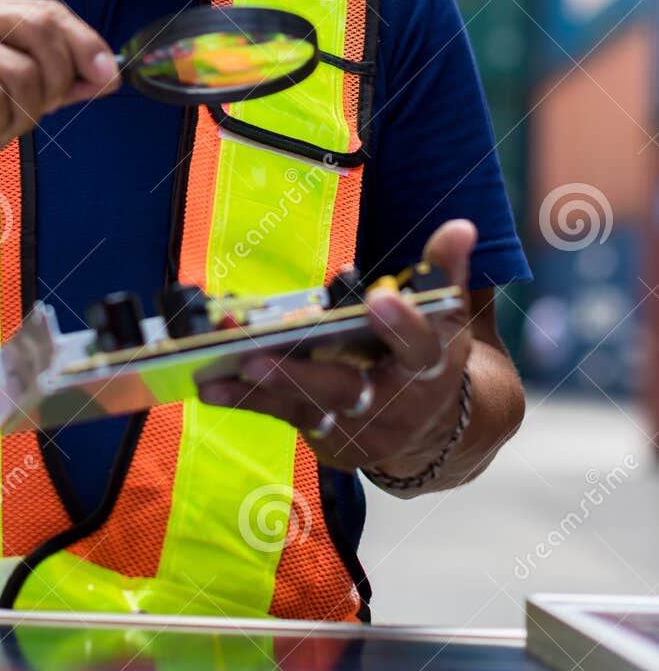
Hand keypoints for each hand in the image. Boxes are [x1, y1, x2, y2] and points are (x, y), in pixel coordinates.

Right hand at [0, 0, 118, 205]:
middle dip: (57, 79)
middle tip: (39, 110)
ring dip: (20, 112)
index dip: (86, 44)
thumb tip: (109, 74)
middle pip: (43, 30)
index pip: (50, 12)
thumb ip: (58, 84)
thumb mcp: (17, 101)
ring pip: (22, 73)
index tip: (110, 76)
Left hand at [200, 220, 476, 476]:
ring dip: (259, 388)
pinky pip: (286, 419)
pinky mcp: (330, 443)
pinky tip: (209, 386)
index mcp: (432, 367)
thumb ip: (444, 271)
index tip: (380, 298)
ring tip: (218, 369)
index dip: (403, 323)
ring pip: (307, 408)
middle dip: (300, 374)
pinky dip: (249, 401)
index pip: (421, 345)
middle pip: (347, 390)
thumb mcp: (445, 315)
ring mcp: (361, 432)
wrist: (435, 428)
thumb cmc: (429, 356)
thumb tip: (460, 227)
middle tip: (256, 355)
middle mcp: (397, 407)